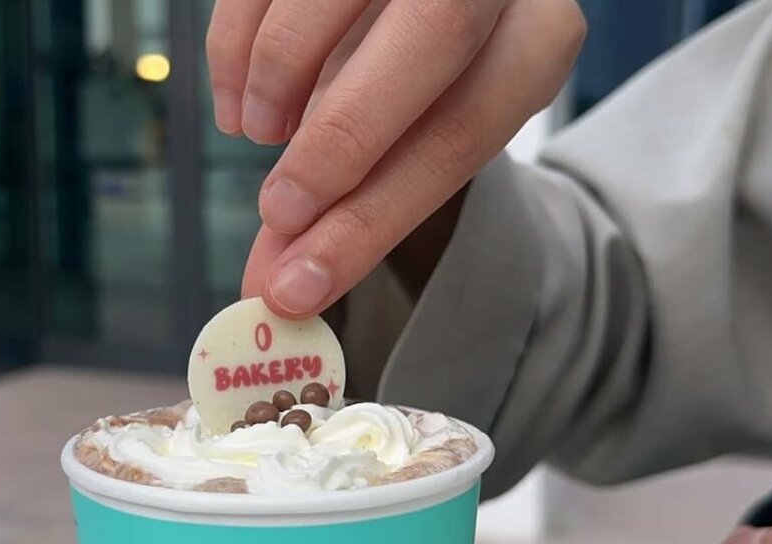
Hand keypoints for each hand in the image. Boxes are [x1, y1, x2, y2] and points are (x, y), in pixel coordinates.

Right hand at [206, 0, 585, 316]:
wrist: (424, 16)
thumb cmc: (422, 96)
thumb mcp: (411, 150)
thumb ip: (346, 214)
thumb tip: (270, 288)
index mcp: (536, 43)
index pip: (464, 132)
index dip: (373, 217)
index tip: (298, 282)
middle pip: (436, 34)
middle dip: (339, 140)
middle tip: (277, 211)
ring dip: (276, 76)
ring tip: (256, 133)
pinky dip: (236, 43)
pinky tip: (236, 98)